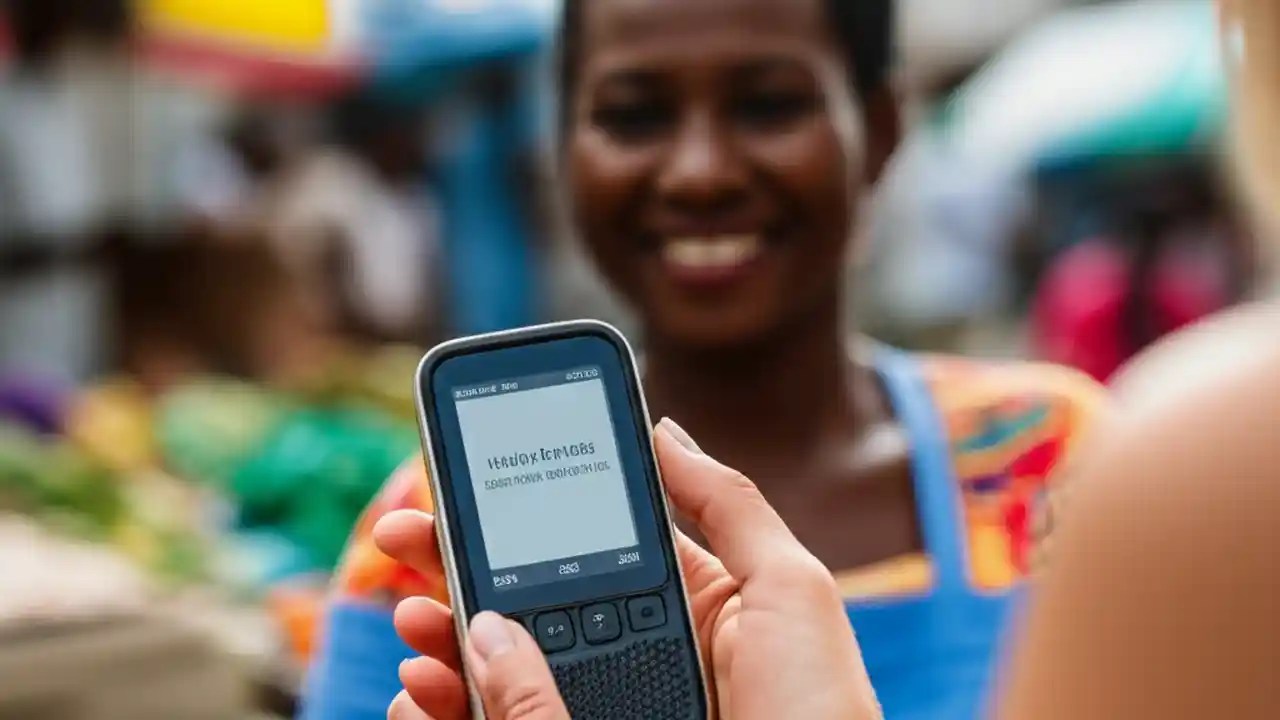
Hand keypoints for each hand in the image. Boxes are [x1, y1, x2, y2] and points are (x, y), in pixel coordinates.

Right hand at [376, 419, 879, 719]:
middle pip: (522, 603)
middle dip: (455, 567)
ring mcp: (595, 709)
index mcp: (677, 606)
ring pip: (494, 669)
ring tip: (411, 619)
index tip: (457, 488)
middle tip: (401, 537)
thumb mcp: (789, 588)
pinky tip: (421, 691)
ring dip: (439, 639)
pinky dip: (446, 708)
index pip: (578, 549)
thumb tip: (661, 427)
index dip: (516, 518)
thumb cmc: (817, 709)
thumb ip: (724, 504)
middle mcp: (627, 655)